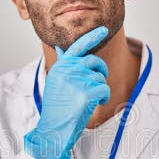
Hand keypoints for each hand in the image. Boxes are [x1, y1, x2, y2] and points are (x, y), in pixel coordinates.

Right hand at [24, 26, 110, 158]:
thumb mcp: (55, 82)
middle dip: (101, 70)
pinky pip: (104, 89)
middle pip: (94, 61)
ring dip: (100, 89)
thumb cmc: (57, 108)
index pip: (78, 46)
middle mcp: (67, 70)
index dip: (92, 36)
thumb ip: (62, 65)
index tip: (103, 29)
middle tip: (98, 84)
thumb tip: (62, 48)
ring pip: (100, 77)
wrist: (54, 129)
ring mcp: (76, 81)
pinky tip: (95, 105)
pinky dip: (104, 97)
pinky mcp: (86, 93)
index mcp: (60, 67)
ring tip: (89, 100)